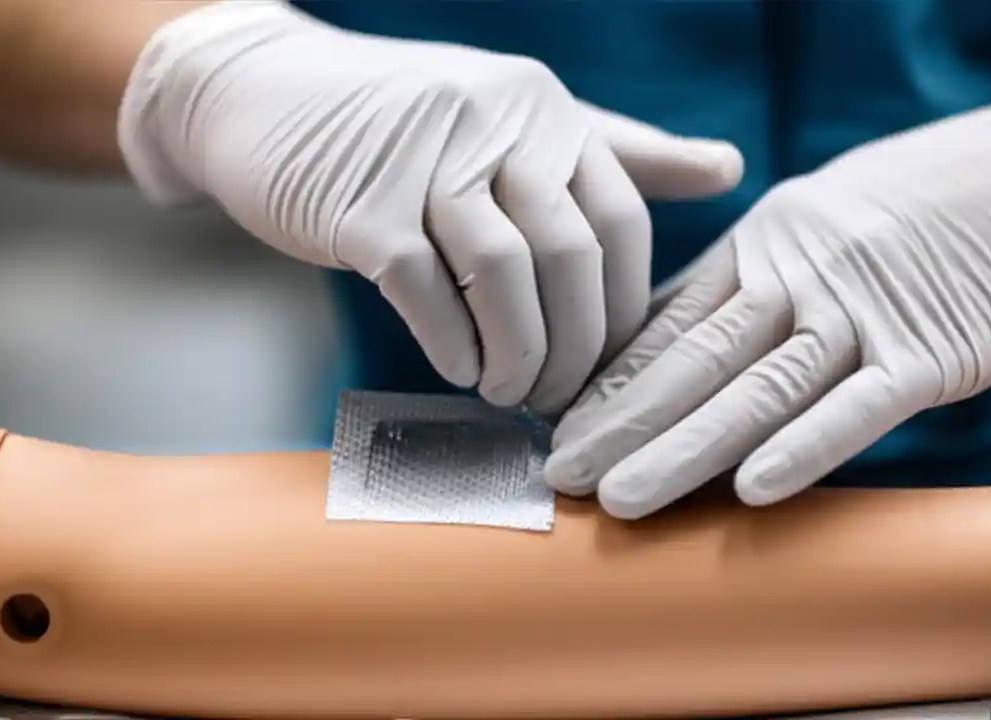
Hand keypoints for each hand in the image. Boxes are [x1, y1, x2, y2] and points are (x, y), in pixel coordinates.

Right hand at [118, 1, 741, 413]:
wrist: (259, 95)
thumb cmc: (401, 124)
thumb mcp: (515, 119)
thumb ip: (618, 151)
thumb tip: (731, 168)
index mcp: (545, 111)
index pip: (621, 221)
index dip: (626, 308)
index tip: (610, 364)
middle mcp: (496, 124)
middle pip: (571, 255)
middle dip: (577, 347)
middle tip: (561, 399)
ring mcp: (425, 161)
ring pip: (505, 275)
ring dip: (519, 355)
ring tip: (512, 393)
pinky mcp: (360, 206)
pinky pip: (426, 291)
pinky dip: (453, 345)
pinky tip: (459, 369)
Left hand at [545, 60, 990, 517]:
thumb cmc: (913, 205)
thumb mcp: (809, 221)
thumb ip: (740, 282)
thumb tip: (659, 340)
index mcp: (760, 247)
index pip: (669, 325)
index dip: (610, 383)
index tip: (556, 430)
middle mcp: (797, 276)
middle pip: (694, 361)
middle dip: (620, 424)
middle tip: (561, 476)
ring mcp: (862, 310)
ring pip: (758, 388)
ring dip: (684, 449)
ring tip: (623, 499)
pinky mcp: (931, 348)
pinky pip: (859, 403)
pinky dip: (806, 445)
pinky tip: (753, 488)